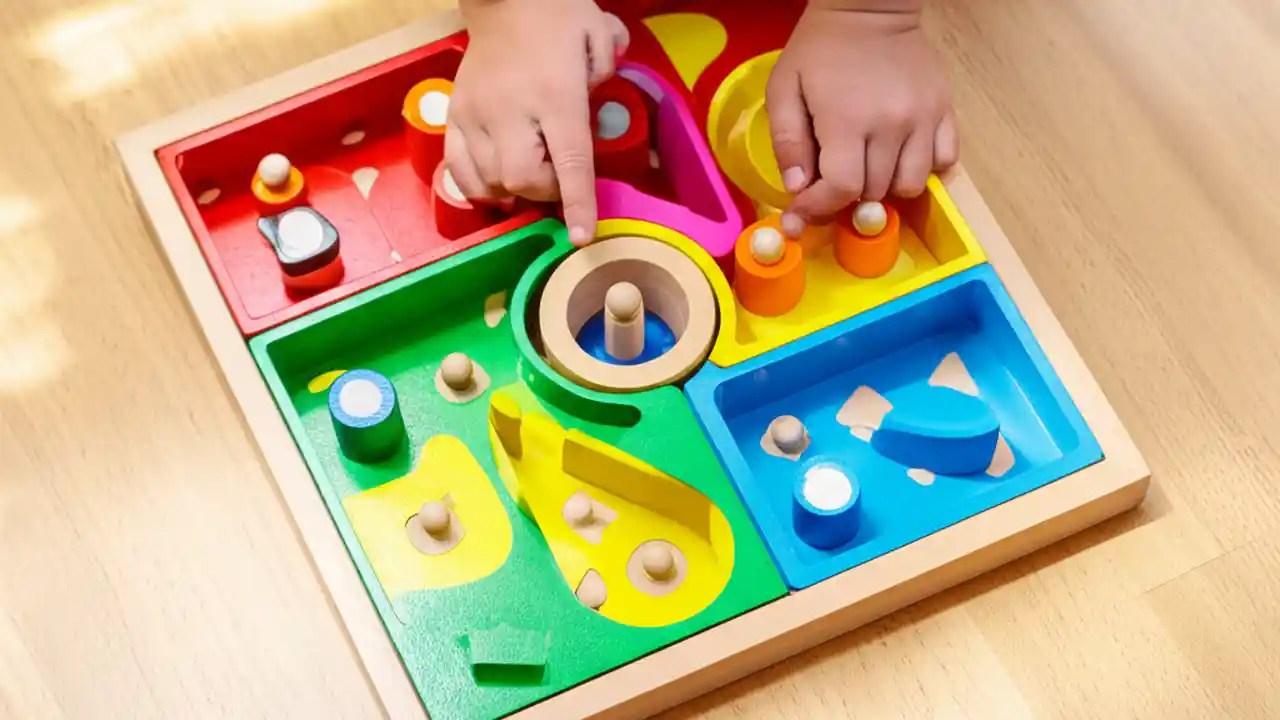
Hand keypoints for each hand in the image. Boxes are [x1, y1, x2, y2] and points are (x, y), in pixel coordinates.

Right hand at [448, 0, 628, 245]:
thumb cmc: (557, 14)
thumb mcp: (598, 38)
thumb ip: (607, 78)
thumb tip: (600, 116)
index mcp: (555, 96)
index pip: (570, 162)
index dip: (577, 204)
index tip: (581, 236)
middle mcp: (511, 111)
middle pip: (522, 180)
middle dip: (545, 192)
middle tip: (558, 178)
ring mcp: (475, 114)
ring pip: (490, 181)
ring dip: (515, 190)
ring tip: (530, 174)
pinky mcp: (453, 115)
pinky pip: (459, 170)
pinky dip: (479, 186)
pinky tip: (496, 183)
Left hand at [767, 4, 956, 234]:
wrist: (870, 7)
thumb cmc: (820, 49)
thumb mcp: (784, 89)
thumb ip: (787, 141)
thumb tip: (797, 189)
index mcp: (847, 120)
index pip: (842, 188)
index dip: (820, 207)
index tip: (804, 209)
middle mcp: (892, 124)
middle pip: (875, 191)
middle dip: (847, 197)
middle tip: (831, 182)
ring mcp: (924, 118)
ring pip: (912, 185)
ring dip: (885, 188)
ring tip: (866, 169)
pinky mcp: (945, 110)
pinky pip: (945, 161)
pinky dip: (922, 169)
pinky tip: (899, 156)